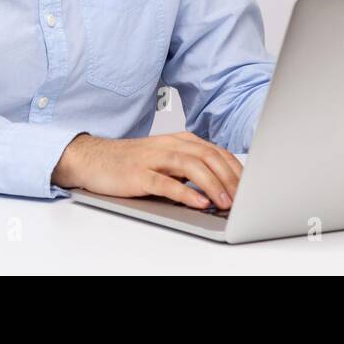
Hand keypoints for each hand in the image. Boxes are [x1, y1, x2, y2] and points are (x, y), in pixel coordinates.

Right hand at [52, 131, 242, 209]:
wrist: (93, 158)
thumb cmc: (131, 162)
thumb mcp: (166, 160)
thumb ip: (190, 168)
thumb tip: (221, 187)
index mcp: (180, 140)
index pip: (216, 152)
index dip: (236, 169)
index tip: (251, 187)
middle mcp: (170, 145)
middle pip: (209, 157)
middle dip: (230, 178)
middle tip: (244, 198)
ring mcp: (153, 158)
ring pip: (191, 166)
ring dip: (212, 184)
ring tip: (226, 203)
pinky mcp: (139, 174)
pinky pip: (166, 182)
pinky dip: (185, 192)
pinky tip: (198, 202)